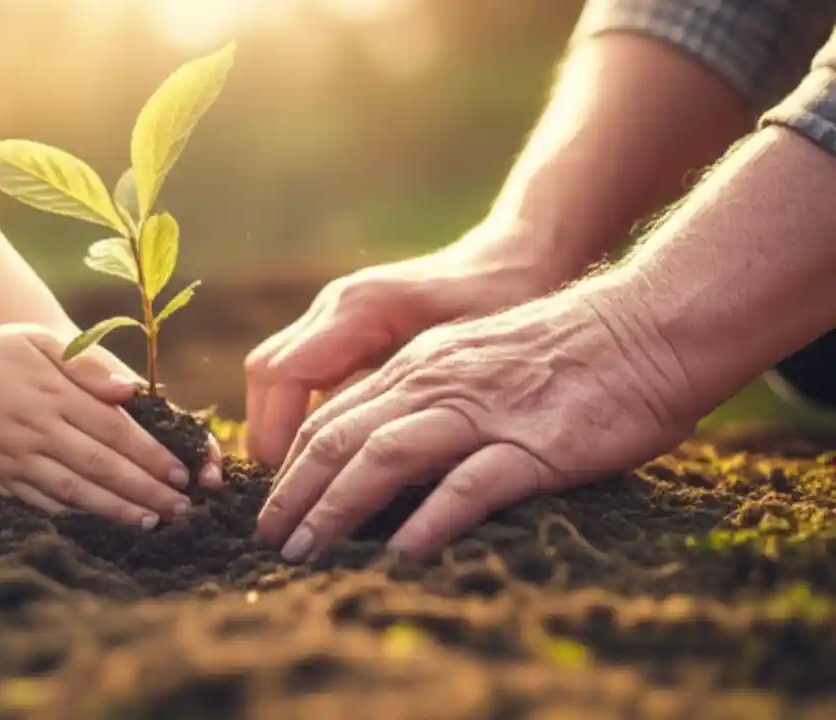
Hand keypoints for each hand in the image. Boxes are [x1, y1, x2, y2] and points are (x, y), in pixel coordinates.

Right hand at [0, 324, 200, 527]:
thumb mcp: (39, 342)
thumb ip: (87, 366)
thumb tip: (131, 392)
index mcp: (54, 393)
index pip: (115, 429)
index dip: (151, 454)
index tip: (181, 473)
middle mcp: (37, 429)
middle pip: (102, 466)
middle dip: (146, 489)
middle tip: (181, 508)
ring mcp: (15, 458)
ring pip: (75, 492)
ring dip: (116, 510)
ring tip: (151, 522)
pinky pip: (41, 504)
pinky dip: (74, 518)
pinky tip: (101, 525)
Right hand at [244, 221, 568, 465]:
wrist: (513, 260)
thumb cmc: (502, 304)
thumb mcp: (470, 358)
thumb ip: (421, 402)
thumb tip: (379, 467)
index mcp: (360, 308)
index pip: (284, 373)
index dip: (277, 431)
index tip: (296, 485)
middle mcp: (336, 305)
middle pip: (266, 372)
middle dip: (269, 435)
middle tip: (291, 494)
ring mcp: (334, 313)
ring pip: (275, 372)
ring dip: (281, 427)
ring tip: (303, 485)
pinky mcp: (342, 327)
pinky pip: (298, 373)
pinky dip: (299, 414)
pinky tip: (328, 458)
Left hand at [255, 284, 700, 561]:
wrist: (647, 327)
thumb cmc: (566, 350)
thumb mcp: (475, 359)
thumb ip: (428, 395)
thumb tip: (385, 451)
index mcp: (418, 367)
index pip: (332, 418)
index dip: (293, 467)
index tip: (275, 507)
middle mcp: (435, 386)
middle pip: (339, 440)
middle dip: (294, 495)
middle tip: (269, 541)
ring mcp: (482, 414)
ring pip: (382, 459)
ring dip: (335, 509)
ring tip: (306, 553)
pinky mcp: (531, 445)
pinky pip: (467, 487)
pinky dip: (427, 522)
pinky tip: (400, 556)